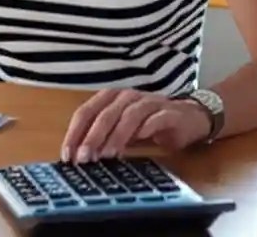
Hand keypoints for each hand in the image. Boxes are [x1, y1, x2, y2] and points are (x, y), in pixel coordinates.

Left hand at [60, 89, 212, 162]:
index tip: (68, 155)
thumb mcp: (121, 132)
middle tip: (84, 158)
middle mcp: (128, 97)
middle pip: (105, 114)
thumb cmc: (148, 125)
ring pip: (128, 115)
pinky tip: (139, 141)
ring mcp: (149, 103)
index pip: (86, 112)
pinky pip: (156, 118)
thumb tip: (79, 157)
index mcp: (111, 98)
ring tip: (108, 155)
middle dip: (92, 137)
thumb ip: (102, 139)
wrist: (189, 119)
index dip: (75, 133)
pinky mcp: (170, 113)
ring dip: (116, 136)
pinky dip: (146, 128)